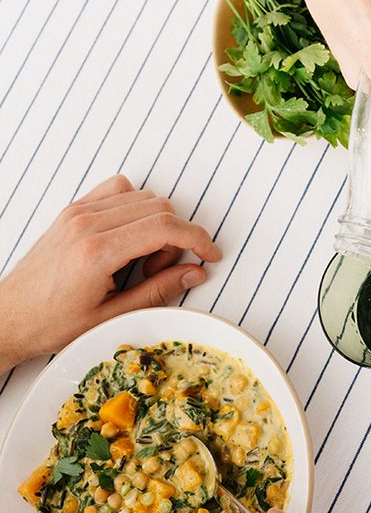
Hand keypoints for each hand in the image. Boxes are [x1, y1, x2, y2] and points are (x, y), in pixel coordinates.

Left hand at [0, 175, 219, 372]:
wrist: (10, 316)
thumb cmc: (50, 323)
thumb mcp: (110, 317)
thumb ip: (158, 291)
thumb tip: (194, 272)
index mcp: (96, 252)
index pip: (163, 227)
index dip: (197, 238)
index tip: (209, 254)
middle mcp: (86, 224)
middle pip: (158, 208)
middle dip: (174, 238)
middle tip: (159, 270)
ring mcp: (77, 213)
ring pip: (142, 197)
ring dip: (155, 223)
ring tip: (140, 259)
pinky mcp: (72, 209)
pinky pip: (118, 190)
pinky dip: (134, 207)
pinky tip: (127, 237)